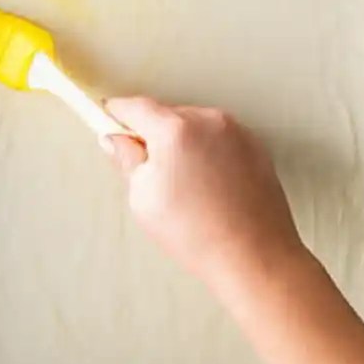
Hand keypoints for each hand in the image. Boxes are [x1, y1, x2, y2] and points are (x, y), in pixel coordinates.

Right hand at [103, 97, 304, 288]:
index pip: (136, 106)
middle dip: (152, 135)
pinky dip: (206, 152)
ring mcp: (236, 131)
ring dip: (181, 143)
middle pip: (166, 114)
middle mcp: (208, 121)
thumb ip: (128, 160)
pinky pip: (217, 138)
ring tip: (185, 187)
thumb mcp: (144, 200)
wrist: (254, 257)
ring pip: (193, 125)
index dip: (117, 114)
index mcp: (175, 130)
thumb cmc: (197, 234)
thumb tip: (117, 141)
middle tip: (149, 171)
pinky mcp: (255, 146)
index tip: (109, 121)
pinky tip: (207, 187)